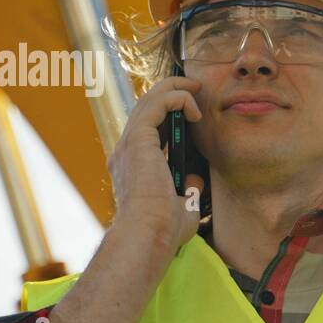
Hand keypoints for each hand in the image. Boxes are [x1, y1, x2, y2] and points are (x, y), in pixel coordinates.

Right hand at [108, 76, 206, 246]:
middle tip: (195, 88)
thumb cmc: (164, 229)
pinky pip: (155, 105)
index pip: (147, 129)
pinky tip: (193, 109)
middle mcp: (126, 153)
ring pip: (148, 101)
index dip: (167, 113)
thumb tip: (195, 179)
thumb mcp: (182, 206)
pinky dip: (175, 99)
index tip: (192, 112)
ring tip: (195, 87)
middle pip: (145, 108)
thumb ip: (187, 190)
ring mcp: (129, 145)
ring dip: (173, 89)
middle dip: (170, 92)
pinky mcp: (138, 140)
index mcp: (134, 167)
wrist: (149, 234)